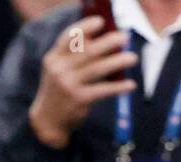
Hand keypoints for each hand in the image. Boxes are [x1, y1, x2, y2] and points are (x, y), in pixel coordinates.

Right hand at [29, 15, 137, 148]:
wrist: (48, 120)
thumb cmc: (59, 90)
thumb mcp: (59, 70)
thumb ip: (75, 55)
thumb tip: (105, 39)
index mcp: (54, 58)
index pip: (68, 37)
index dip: (85, 27)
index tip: (101, 22)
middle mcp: (59, 70)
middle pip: (89, 51)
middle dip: (109, 42)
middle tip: (124, 37)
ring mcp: (68, 85)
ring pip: (98, 69)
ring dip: (119, 61)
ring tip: (132, 58)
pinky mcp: (79, 100)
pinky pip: (103, 90)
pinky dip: (119, 87)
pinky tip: (130, 85)